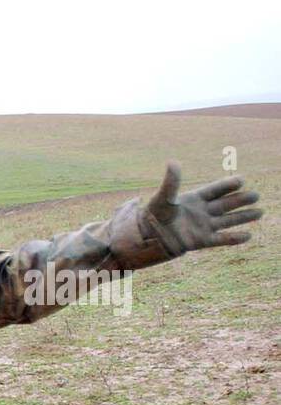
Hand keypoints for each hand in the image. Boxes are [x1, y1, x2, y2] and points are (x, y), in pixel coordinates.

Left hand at [144, 161, 262, 255]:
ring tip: (260, 212)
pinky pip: (220, 240)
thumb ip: (171, 182)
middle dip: (240, 200)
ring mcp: (202, 226)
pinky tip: (247, 235)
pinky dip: (233, 238)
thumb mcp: (163, 197)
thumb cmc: (152, 215)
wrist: (144, 237)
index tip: (241, 180)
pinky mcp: (199, 241)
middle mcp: (201, 212)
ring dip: (243, 217)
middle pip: (225, 204)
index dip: (227, 186)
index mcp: (193, 199)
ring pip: (227, 221)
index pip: (214, 190)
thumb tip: (173, 162)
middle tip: (255, 195)